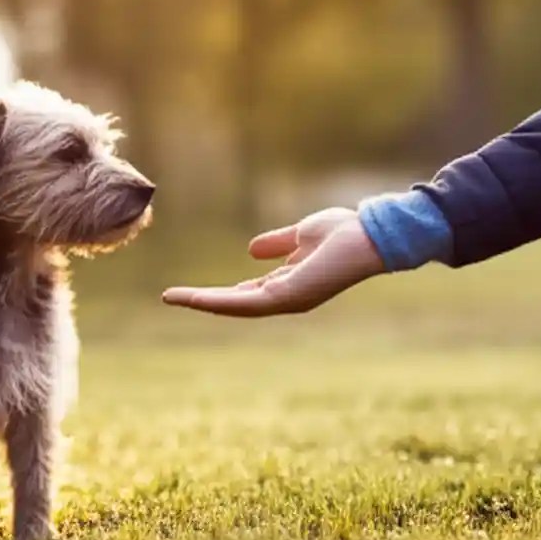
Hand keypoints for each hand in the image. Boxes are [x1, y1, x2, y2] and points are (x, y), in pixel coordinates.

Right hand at [161, 208, 385, 316]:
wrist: (369, 234)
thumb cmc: (344, 233)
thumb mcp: (301, 235)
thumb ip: (277, 243)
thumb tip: (251, 250)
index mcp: (288, 284)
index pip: (246, 293)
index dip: (219, 292)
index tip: (192, 292)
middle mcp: (286, 297)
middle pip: (236, 303)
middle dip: (203, 301)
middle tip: (171, 298)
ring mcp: (287, 299)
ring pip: (235, 306)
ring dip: (202, 302)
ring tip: (173, 298)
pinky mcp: (289, 296)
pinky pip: (246, 301)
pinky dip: (220, 300)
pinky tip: (198, 297)